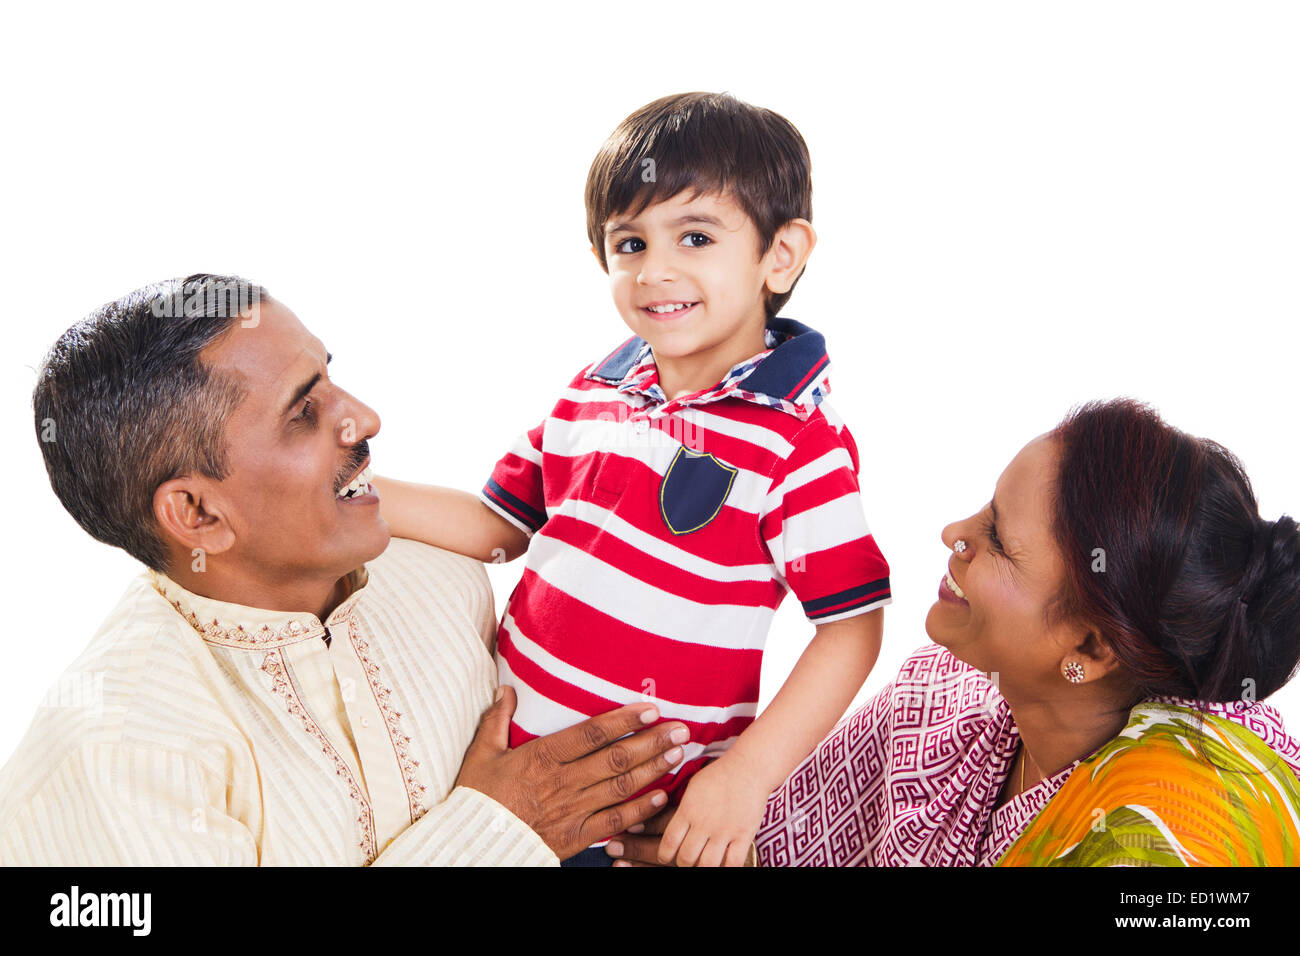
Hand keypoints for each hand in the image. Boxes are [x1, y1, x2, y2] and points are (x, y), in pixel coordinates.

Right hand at [454, 686, 689, 858]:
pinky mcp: (575, 836)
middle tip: (681, 729)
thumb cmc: (477, 797)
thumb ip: (497, 720)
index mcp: (541, 757)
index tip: (650, 709)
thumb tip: (506, 689)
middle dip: (652, 742)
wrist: (472, 845)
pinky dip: (640, 810)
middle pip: (616, 758)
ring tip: (678, 754)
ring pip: (621, 786)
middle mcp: (562, 782)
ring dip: (654, 770)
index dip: (624, 720)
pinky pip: (614, 822)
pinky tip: (661, 796)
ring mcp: (572, 811)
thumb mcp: (481, 754)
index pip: (591, 734)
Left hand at [657, 758, 769, 865]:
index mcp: (688, 810)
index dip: (664, 856)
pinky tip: (724, 865)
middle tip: (688, 860)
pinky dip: (727, 868)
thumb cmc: (718, 776)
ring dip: (703, 868)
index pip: (669, 843)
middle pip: (686, 858)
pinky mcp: (744, 835)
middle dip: (684, 864)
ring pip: (707, 865)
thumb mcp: (692, 787)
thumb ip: (682, 809)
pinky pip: (733, 863)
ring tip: (705, 863)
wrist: (748, 767)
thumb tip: (668, 825)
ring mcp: (724, 830)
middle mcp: (704, 823)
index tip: (666, 858)